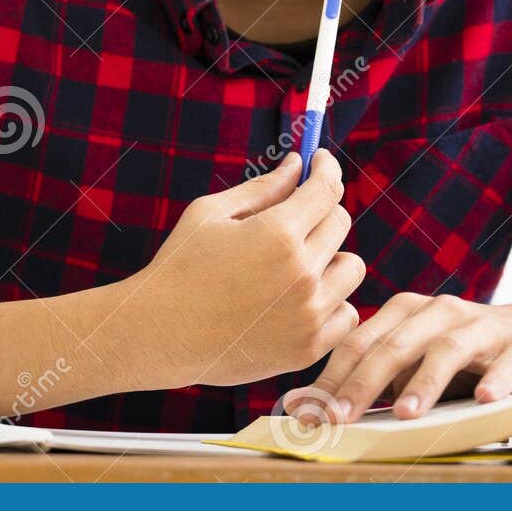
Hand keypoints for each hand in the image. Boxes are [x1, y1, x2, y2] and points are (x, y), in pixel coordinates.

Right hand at [126, 148, 364, 388]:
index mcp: (278, 234)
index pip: (327, 189)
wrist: (160, 336)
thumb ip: (262, 188)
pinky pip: (347, 314)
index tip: (319, 162)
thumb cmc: (179, 268)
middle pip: (340, 223)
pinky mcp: (308, 348)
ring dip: (331, 257)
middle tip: (294, 216)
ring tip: (298, 264)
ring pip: (351, 268)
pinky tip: (302, 299)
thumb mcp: (211, 214)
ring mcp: (309, 314)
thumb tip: (298, 164)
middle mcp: (302, 273)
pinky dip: (332, 302)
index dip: (326, 168)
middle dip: (321, 210)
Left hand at [286, 293, 511, 423]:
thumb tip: (303, 407)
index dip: (329, 378)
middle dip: (363, 383)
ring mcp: (480, 325)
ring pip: (446, 349)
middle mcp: (438, 311)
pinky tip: (486, 399)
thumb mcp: (414, 362)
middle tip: (340, 418)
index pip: (358, 343)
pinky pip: (507, 363)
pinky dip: (496, 380)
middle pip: (394, 345)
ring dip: (424, 382)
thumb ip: (368, 379)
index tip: (305, 414)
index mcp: (405, 312)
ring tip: (405, 414)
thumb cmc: (465, 355)